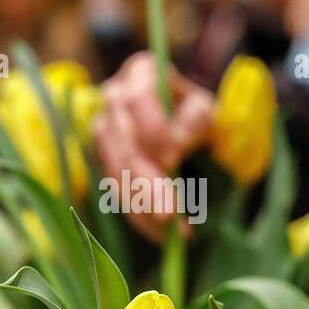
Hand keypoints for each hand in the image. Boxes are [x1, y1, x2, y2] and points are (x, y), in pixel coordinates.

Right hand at [92, 51, 212, 240]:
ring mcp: (103, 131)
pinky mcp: (104, 161)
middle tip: (170, 215)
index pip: (137, 100)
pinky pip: (116, 192)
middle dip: (147, 183)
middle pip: (123, 144)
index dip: (152, 131)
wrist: (181, 119)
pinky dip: (139, 217)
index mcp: (140, 73)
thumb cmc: (194, 110)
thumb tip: (173, 150)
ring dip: (142, 207)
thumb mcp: (206, 107)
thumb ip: (195, 120)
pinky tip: (162, 235)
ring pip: (115, 173)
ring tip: (172, 233)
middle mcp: (113, 98)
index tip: (174, 158)